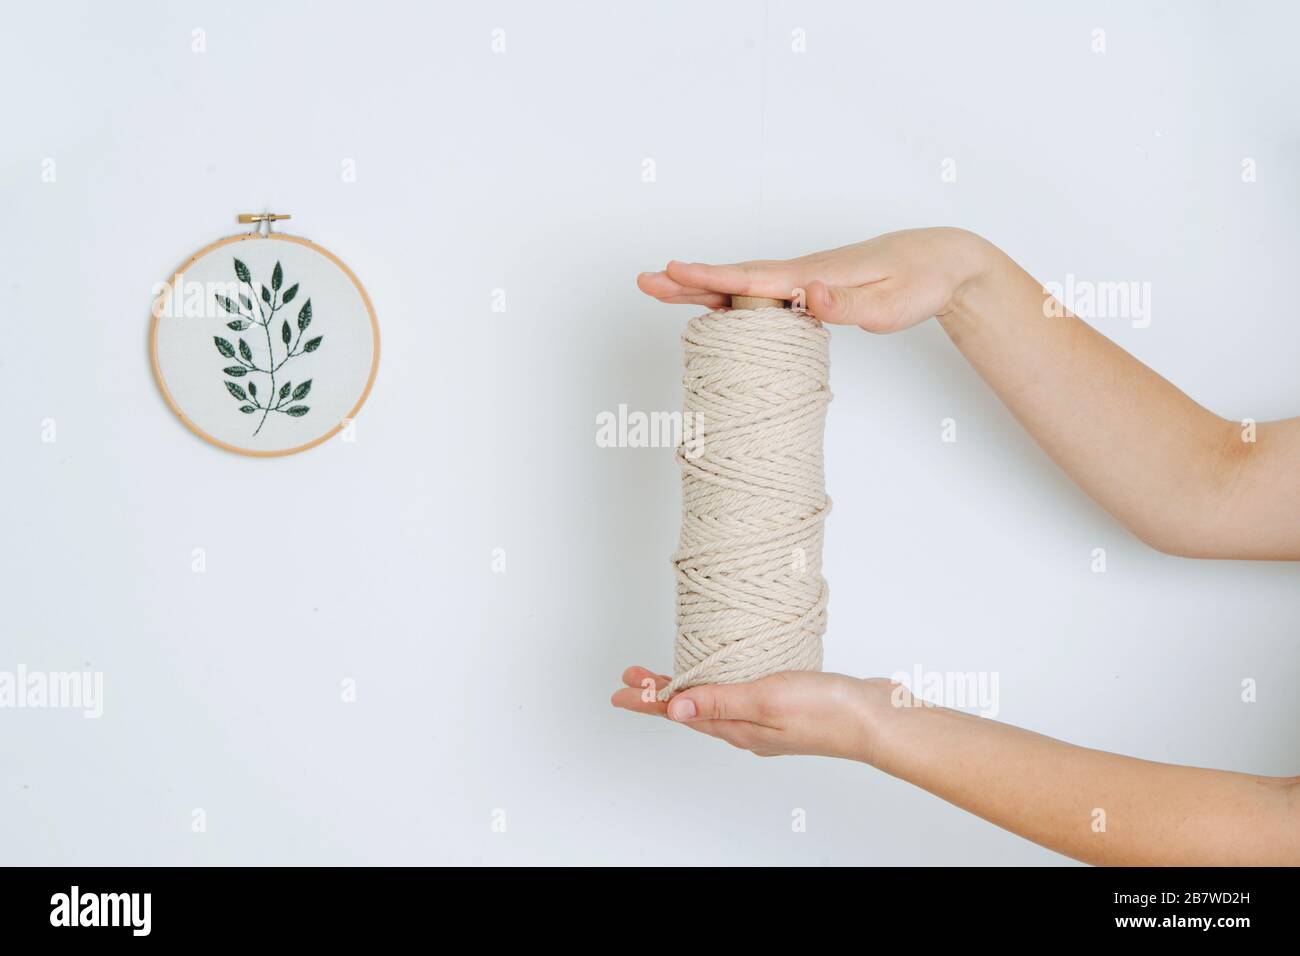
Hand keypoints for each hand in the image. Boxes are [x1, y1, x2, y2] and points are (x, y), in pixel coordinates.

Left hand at [610, 665, 906, 762]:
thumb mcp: (766, 700)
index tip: (620, 688)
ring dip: (687, 688)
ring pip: (714, 703)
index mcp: (738, 727)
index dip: (648, 698)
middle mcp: (748, 728)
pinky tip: (725, 673)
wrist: (878, 719)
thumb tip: (674, 709)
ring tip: (665, 678)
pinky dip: (721, 683)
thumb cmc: (828, 711)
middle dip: (659, 693)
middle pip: (692, 709)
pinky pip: (740, 695)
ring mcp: (768, 719)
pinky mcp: (787, 705)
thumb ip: (720, 702)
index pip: (681, 712)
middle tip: (631, 678)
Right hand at [636, 226, 996, 332]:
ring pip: (742, 284)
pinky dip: (727, 295)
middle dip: (687, 281)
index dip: (709, 277)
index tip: (671, 272)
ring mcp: (801, 277)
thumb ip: (845, 303)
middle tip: (644, 282)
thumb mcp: (890, 303)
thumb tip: (805, 296)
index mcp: (812, 275)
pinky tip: (714, 304)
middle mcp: (800, 272)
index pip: (750, 278)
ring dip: (701, 288)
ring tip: (663, 289)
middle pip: (733, 278)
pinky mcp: (807, 286)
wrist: (939, 259)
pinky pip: (758, 292)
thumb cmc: (917, 282)